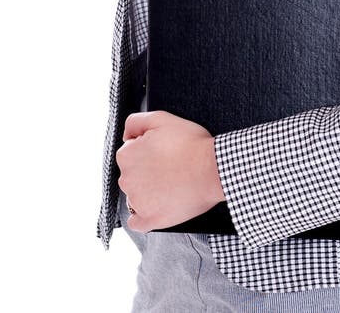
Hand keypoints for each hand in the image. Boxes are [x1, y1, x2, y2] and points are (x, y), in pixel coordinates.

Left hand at [116, 111, 225, 231]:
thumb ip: (135, 122)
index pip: (130, 152)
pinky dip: (145, 215)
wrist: (213, 170)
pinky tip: (159, 205)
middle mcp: (126, 180)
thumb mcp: (162, 118)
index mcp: (127, 155)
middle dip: (147, 170)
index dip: (148, 149)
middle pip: (132, 174)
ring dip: (149, 191)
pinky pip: (137, 222)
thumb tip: (126, 135)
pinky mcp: (150, 219)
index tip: (163, 151)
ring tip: (172, 182)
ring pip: (136, 195)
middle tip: (170, 165)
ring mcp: (137, 202)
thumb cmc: (192, 144)